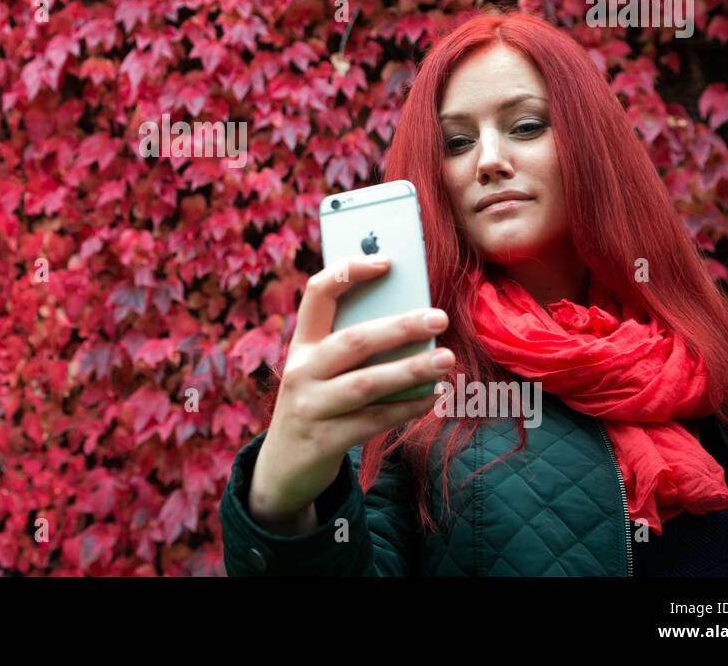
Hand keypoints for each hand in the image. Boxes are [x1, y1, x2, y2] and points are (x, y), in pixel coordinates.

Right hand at [248, 255, 452, 524]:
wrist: (281, 467)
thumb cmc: (317, 403)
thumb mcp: (319, 370)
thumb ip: (351, 346)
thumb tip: (411, 320)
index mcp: (301, 344)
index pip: (317, 295)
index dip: (349, 272)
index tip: (386, 261)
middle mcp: (301, 371)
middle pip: (353, 340)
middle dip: (399, 327)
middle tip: (438, 317)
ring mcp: (310, 407)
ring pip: (366, 383)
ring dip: (410, 370)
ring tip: (446, 359)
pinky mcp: (324, 441)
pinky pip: (373, 420)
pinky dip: (406, 407)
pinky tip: (433, 397)